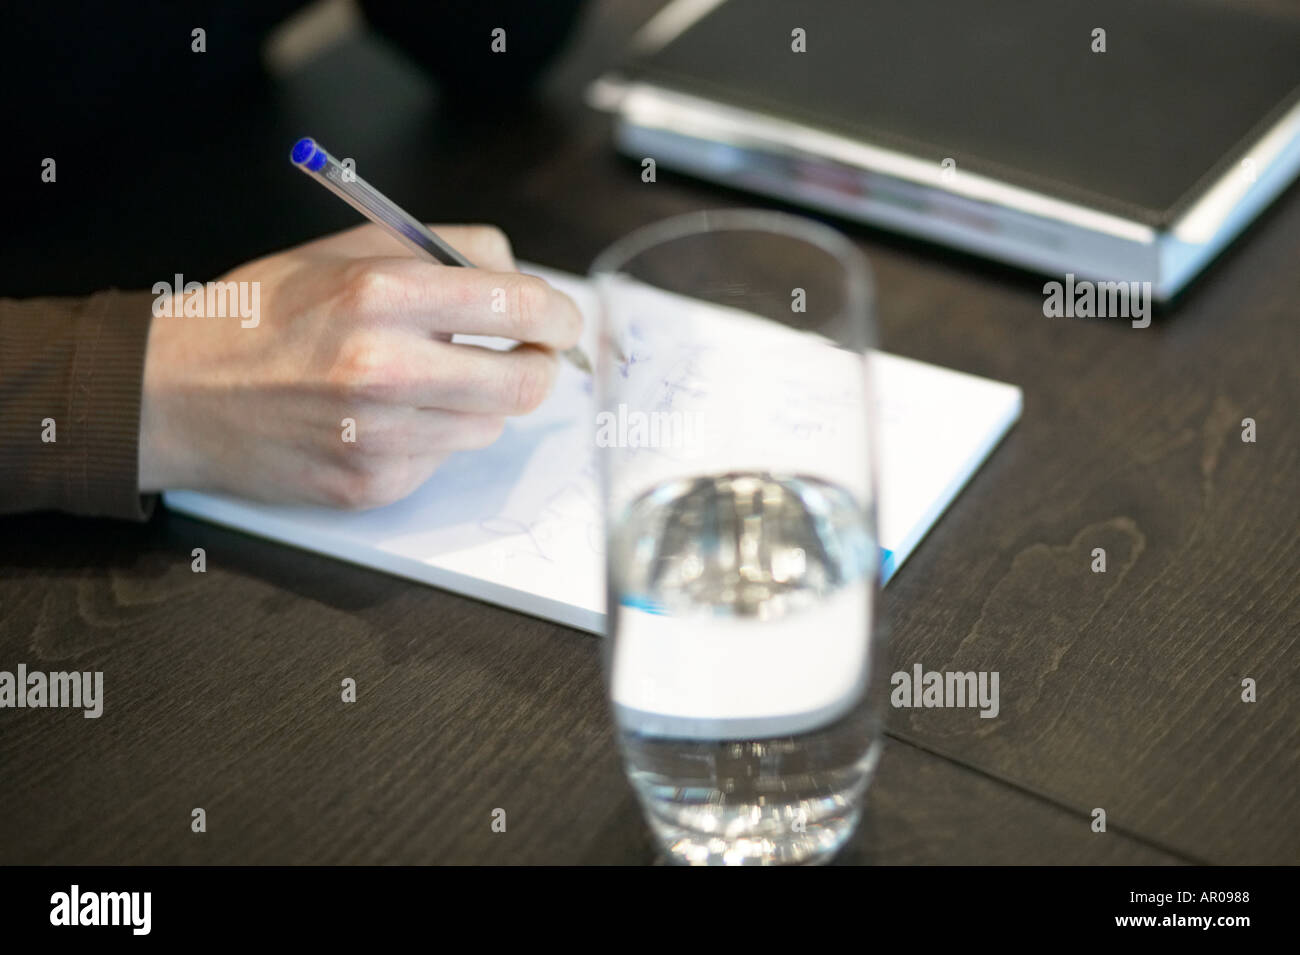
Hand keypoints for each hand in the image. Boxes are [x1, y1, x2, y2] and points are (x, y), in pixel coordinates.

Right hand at [138, 223, 581, 507]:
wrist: (176, 392)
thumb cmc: (264, 314)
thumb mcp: (349, 250)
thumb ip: (446, 252)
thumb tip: (518, 276)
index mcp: (381, 296)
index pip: (518, 308)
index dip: (558, 315)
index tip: (562, 320)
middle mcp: (385, 370)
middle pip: (524, 383)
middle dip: (540, 367)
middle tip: (529, 357)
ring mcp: (380, 438)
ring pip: (489, 426)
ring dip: (480, 402)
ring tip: (427, 381)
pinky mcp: (372, 486)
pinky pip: (443, 459)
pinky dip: (433, 436)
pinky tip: (386, 417)